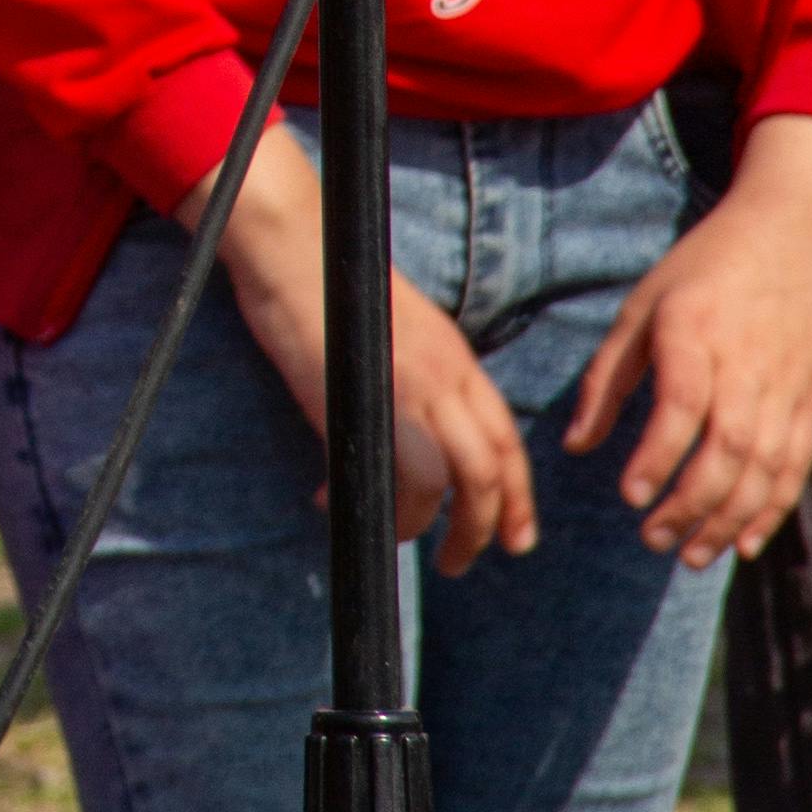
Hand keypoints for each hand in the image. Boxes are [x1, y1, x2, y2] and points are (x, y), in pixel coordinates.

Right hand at [206, 124, 537, 575]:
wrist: (295, 249)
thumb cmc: (333, 286)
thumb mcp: (397, 336)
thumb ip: (417, 381)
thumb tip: (412, 438)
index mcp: (456, 358)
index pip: (506, 438)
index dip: (517, 495)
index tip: (517, 538)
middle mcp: (445, 376)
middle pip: (489, 470)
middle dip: (485, 527)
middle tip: (460, 562)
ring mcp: (408, 388)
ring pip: (451, 483)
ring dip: (434, 529)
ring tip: (411, 545)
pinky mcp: (366, 402)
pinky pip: (393, 478)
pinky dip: (379, 507)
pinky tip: (331, 501)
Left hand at [568, 113, 811, 569]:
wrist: (793, 234)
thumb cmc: (705, 268)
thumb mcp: (642, 305)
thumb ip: (608, 376)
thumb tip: (576, 445)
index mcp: (697, 333)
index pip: (682, 406)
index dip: (657, 456)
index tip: (629, 496)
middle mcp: (747, 366)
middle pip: (728, 449)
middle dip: (691, 505)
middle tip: (653, 539)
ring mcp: (788, 387)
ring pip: (765, 468)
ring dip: (728, 520)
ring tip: (691, 554)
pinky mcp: (811, 401)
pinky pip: (796, 467)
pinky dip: (773, 510)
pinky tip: (745, 542)